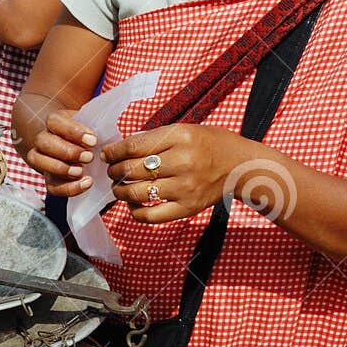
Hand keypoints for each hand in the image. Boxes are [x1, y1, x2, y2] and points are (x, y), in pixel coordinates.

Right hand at [23, 109, 100, 197]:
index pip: (54, 121)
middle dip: (67, 151)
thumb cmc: (90, 136)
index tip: (93, 141)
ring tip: (81, 171)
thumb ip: (97, 123)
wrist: (86, 152)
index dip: (72, 131)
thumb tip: (108, 122)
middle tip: (89, 157)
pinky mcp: (48, 179)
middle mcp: (44, 139)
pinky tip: (85, 183)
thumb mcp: (93, 124)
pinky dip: (68, 187)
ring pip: (37, 161)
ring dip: (61, 168)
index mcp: (55, 122)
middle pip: (42, 141)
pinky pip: (51, 186)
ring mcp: (42, 159)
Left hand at [102, 124, 246, 222]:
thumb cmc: (209, 144)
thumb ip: (154, 139)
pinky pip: (152, 216)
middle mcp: (182, 162)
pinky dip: (135, 212)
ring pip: (137, 193)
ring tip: (119, 187)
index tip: (106, 155)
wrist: (240, 166)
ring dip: (120, 191)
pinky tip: (133, 205)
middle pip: (132, 169)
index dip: (113, 152)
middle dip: (114, 171)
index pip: (134, 146)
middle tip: (112, 171)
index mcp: (179, 137)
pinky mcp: (188, 207)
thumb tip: (119, 150)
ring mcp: (185, 187)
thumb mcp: (183, 130)